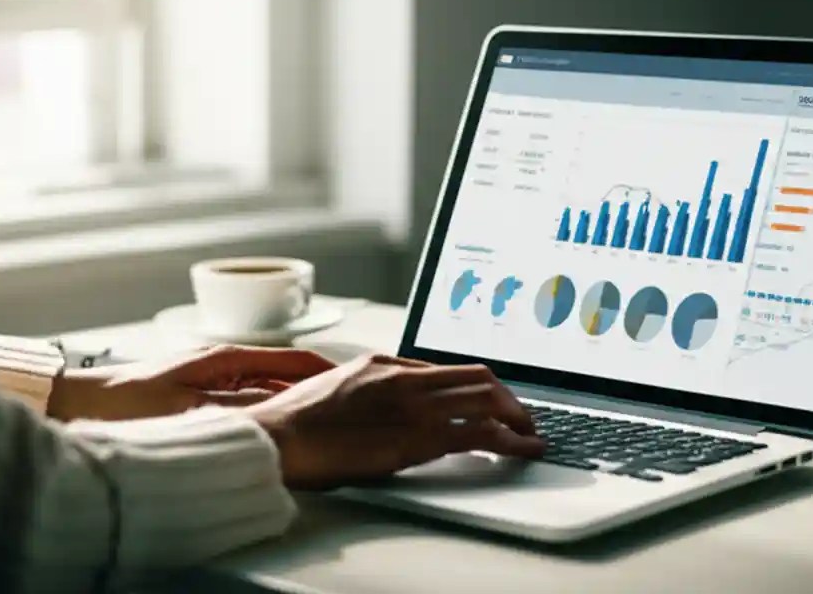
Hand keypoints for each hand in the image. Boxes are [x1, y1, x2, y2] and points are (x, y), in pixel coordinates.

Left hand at [48, 345, 336, 421]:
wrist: (84, 401)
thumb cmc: (129, 401)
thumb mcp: (191, 406)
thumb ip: (240, 406)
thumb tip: (284, 407)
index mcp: (229, 357)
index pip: (295, 358)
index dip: (329, 369)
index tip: (357, 379)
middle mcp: (227, 361)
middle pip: (289, 372)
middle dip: (320, 386)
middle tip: (350, 404)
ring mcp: (217, 375)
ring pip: (272, 386)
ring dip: (297, 399)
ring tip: (325, 417)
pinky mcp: (206, 390)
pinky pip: (254, 397)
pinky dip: (274, 407)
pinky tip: (281, 426)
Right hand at [245, 354, 544, 488]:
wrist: (280, 435)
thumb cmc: (297, 420)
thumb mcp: (337, 388)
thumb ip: (368, 390)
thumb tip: (384, 405)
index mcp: (385, 362)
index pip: (447, 368)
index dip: (477, 386)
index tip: (490, 400)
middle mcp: (406, 377)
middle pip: (477, 376)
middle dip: (508, 396)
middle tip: (522, 416)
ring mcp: (415, 405)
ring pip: (487, 400)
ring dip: (517, 418)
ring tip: (531, 434)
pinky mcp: (419, 437)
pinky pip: (478, 433)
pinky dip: (509, 440)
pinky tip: (522, 449)